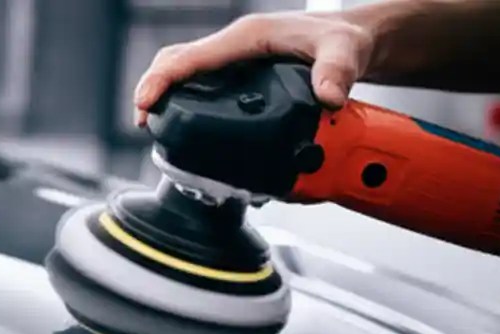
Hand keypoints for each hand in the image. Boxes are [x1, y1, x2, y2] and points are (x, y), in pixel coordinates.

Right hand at [133, 12, 374, 125]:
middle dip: (154, 89)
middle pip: (178, 63)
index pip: (192, 56)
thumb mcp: (345, 51)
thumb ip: (337, 72)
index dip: (163, 79)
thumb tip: (328, 98)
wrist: (355, 39)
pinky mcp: (239, 76)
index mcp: (247, 38)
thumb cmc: (345, 38)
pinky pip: (201, 85)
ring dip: (166, 98)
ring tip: (156, 130)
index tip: (146, 104)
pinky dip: (185, 103)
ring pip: (186, 74)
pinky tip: (185, 129)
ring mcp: (234, 62)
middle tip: (144, 123)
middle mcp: (235, 48)